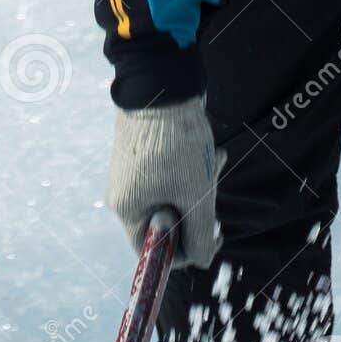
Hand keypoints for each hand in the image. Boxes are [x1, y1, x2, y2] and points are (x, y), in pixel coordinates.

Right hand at [107, 95, 222, 267]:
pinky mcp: (141, 155)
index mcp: (128, 210)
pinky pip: (170, 177)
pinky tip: (213, 153)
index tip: (209, 236)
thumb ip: (199, 235)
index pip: (152, 251)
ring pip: (172, 198)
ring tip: (217, 164)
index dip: (184, 252)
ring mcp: (131, 173)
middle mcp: (123, 194)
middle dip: (196, 213)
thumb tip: (202, 260)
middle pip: (165, 224)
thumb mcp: (196, 196)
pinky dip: (192, 171)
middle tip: (214, 195)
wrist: (164, 82)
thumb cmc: (178, 143)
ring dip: (199, 189)